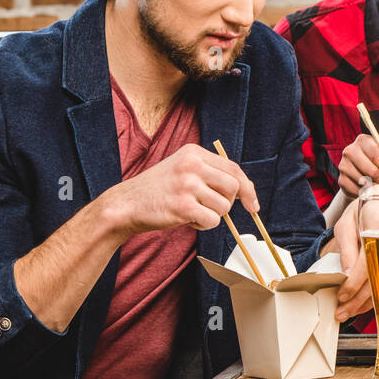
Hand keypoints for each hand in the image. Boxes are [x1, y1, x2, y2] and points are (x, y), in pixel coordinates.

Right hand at [106, 143, 256, 237]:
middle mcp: (192, 165)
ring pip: (224, 207)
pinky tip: (186, 220)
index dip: (247, 188)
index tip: (252, 204)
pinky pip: (212, 221)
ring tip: (191, 212)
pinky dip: (203, 226)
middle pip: (234, 187)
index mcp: (193, 152)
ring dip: (212, 215)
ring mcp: (187, 185)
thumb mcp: (182, 168)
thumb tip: (243, 189)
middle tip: (210, 208)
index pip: (233, 168)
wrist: (125, 204)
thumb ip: (209, 172)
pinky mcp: (183, 206)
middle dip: (228, 203)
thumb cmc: (157, 190)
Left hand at [332, 201, 371, 321]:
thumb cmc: (366, 211)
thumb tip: (347, 275)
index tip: (342, 295)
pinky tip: (369, 304)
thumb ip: (347, 248)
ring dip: (370, 303)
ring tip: (352, 312)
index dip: (354, 283)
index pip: (368, 263)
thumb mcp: (347, 224)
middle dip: (360, 300)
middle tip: (343, 311)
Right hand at [338, 134, 378, 196]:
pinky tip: (372, 189)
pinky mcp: (342, 180)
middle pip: (372, 171)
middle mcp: (350, 151)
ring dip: (378, 188)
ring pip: (366, 183)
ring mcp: (344, 166)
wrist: (359, 172)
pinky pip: (359, 191)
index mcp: (363, 141)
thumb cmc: (376, 162)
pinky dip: (368, 193)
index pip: (377, 155)